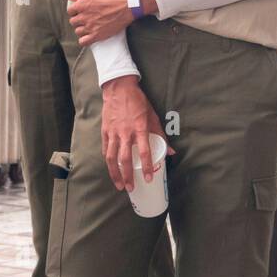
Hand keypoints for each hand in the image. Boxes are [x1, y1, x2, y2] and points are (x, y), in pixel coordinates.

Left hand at [66, 0, 136, 46]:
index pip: (70, 10)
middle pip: (73, 21)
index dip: (76, 10)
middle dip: (79, 19)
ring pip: (78, 31)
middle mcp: (84, 16)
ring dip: (82, 29)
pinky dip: (84, 40)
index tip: (81, 10)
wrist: (129, 3)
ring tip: (90, 25)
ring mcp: (91, 26)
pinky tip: (89, 35)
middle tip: (87, 17)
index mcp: (82, 4)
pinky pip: (84, 42)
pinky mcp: (98, 35)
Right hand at [100, 77, 171, 191]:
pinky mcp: (105, 131)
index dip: (147, 167)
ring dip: (115, 174)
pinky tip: (111, 169)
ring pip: (112, 158)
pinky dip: (108, 161)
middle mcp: (125, 132)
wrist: (119, 88)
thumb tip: (171, 152)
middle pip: (125, 159)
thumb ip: (161, 135)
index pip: (144, 152)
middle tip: (131, 188)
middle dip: (128, 176)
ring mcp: (113, 132)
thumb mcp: (153, 116)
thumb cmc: (139, 102)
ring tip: (119, 185)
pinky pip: (106, 149)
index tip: (149, 178)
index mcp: (140, 128)